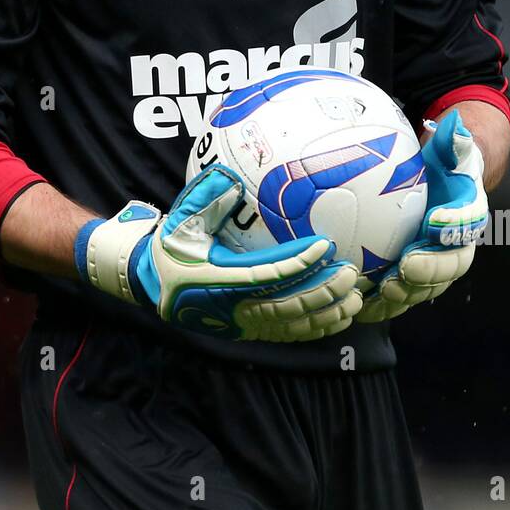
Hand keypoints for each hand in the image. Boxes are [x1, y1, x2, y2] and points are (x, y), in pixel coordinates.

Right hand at [74, 164, 363, 342]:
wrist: (155, 286)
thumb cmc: (171, 248)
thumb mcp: (179, 220)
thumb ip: (204, 198)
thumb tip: (230, 175)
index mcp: (219, 280)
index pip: (267, 272)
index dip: (298, 261)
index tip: (324, 244)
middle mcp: (234, 308)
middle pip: (287, 305)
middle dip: (322, 290)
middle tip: (349, 272)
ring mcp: (243, 325)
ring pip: (293, 325)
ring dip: (326, 312)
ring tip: (354, 297)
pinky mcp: (250, 332)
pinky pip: (289, 334)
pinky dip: (317, 327)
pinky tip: (340, 315)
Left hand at [358, 109, 487, 323]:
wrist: (436, 188)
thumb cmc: (440, 165)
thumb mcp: (448, 148)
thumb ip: (453, 140)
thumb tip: (455, 126)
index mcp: (467, 213)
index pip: (468, 222)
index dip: (455, 226)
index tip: (435, 223)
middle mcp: (455, 246)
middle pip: (450, 267)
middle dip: (430, 271)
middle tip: (405, 268)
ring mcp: (433, 267)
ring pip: (425, 289)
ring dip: (406, 293)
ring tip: (384, 290)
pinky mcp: (409, 281)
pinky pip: (398, 296)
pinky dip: (381, 304)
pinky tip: (359, 304)